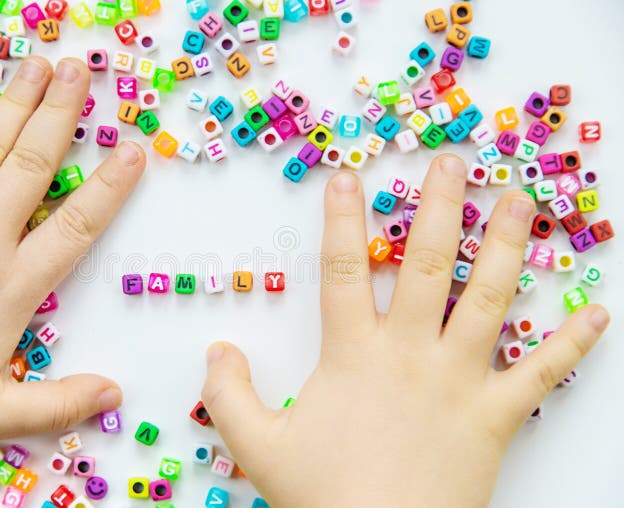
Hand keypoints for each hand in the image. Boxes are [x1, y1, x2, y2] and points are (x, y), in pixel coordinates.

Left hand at [0, 56, 144, 466]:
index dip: (108, 187)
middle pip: (32, 166)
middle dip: (60, 115)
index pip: (74, 225)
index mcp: (13, 285)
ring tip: (38, 66)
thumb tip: (114, 396)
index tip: (131, 150)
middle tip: (79, 73)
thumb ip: (59, 404)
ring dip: (17, 103)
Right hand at [202, 155, 608, 506]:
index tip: (348, 176)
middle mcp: (411, 353)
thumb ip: (227, 394)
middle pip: (427, 265)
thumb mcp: (257, 445)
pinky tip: (598, 313)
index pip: (344, 269)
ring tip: (519, 201)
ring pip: (488, 300)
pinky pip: (542, 374)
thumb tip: (217, 350)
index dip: (343, 219)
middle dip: (440, 207)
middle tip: (454, 162)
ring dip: (505, 246)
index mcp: (354, 354)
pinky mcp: (496, 416)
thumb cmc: (325, 497)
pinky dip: (573, 344)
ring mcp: (459, 381)